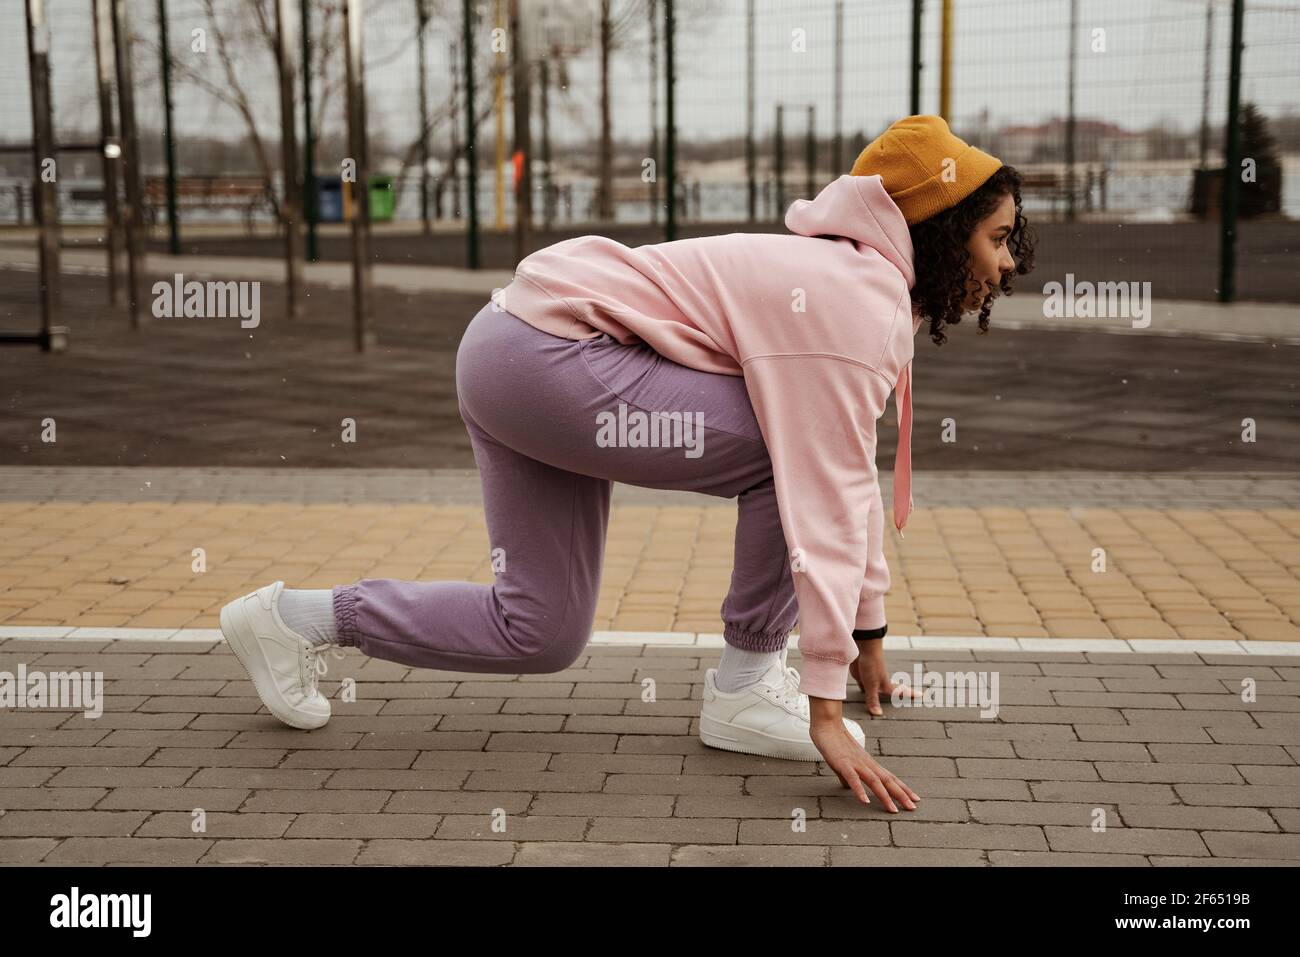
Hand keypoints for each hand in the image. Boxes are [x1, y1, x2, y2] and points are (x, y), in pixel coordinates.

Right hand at [808, 696, 919, 811]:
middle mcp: (866, 764)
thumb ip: (847, 776)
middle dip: (901, 795)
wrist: (827, 725)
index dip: (902, 788)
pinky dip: (860, 790)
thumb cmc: (835, 742)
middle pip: (887, 780)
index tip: (914, 798)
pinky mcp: (843, 764)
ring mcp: (856, 764)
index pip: (889, 777)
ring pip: (875, 781)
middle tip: (913, 807)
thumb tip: (848, 787)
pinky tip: (865, 801)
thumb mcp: (844, 762)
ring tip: (893, 809)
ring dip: (885, 796)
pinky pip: (853, 779)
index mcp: (868, 763)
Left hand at [852, 639, 923, 715]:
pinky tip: (862, 692)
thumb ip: (873, 699)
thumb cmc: (872, 665)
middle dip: (900, 694)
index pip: (901, 692)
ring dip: (882, 694)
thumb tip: (878, 714)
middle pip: (892, 690)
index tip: (922, 695)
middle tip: (910, 695)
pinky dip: (865, 691)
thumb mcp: (871, 685)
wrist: (864, 649)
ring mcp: (872, 680)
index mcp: (886, 685)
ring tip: (887, 698)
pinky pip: (864, 686)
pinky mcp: (861, 677)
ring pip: (878, 689)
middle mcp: (881, 683)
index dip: (911, 694)